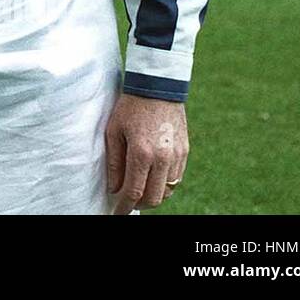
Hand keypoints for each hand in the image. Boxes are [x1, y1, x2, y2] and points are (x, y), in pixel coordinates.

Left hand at [105, 93, 188, 213]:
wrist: (157, 86)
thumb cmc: (129, 107)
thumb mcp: (113, 131)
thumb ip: (114, 162)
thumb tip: (114, 188)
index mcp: (142, 152)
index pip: (134, 192)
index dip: (125, 206)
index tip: (117, 212)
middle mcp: (163, 158)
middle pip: (154, 198)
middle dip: (139, 205)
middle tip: (127, 203)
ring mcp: (177, 156)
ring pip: (167, 190)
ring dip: (154, 196)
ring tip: (139, 191)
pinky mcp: (185, 151)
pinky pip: (177, 178)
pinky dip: (164, 184)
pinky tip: (152, 178)